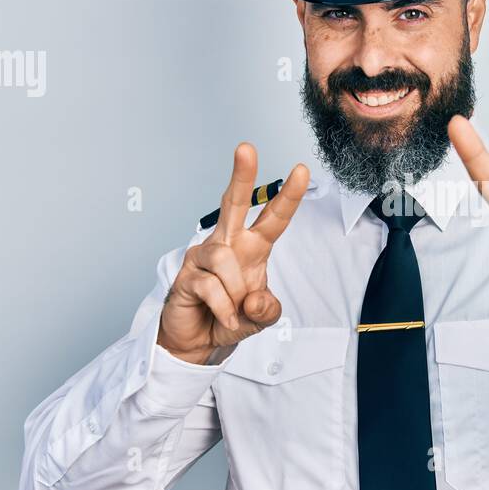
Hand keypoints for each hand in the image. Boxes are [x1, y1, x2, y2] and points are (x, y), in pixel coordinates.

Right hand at [157, 144, 309, 363]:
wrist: (199, 342)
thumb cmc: (232, 318)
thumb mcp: (261, 318)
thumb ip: (267, 309)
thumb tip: (255, 299)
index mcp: (252, 248)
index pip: (273, 217)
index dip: (288, 195)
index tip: (302, 170)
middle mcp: (228, 244)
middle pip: (234, 203)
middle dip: (241, 176)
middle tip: (246, 148)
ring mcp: (204, 256)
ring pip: (225, 259)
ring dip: (236, 291)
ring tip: (236, 310)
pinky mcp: (186, 275)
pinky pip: (210, 286)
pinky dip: (224, 308)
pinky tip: (226, 318)